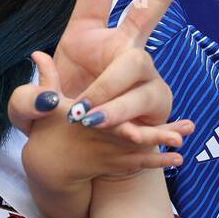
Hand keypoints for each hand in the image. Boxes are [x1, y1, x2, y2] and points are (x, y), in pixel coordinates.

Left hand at [9, 0, 212, 217]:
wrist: (79, 156)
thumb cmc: (54, 120)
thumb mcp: (27, 110)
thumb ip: (28, 100)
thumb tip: (50, 93)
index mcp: (86, 33)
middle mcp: (121, 45)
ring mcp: (143, 71)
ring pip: (134, 67)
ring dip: (108, 92)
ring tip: (85, 117)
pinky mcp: (156, 99)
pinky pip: (144, 101)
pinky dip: (123, 117)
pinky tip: (112, 131)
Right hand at [18, 47, 195, 187]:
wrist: (51, 163)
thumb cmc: (50, 126)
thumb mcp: (40, 104)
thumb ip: (45, 79)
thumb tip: (37, 54)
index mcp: (80, 120)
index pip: (99, 118)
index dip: (113, 120)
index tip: (132, 126)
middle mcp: (98, 138)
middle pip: (127, 136)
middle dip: (152, 136)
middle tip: (176, 136)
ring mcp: (110, 152)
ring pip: (138, 150)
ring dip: (160, 147)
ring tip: (181, 144)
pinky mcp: (118, 162)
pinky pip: (141, 163)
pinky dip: (158, 161)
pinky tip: (178, 157)